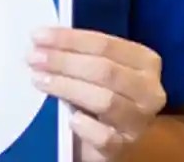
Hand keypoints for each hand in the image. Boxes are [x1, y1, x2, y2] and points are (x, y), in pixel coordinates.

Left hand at [28, 28, 166, 161]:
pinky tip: (70, 119)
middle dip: (64, 61)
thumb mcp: (97, 69)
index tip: (39, 36)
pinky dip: (86, 127)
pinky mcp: (124, 147)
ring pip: (104, 100)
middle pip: (104, 70)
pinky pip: (105, 137)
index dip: (70, 39)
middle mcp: (149, 91)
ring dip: (67, 87)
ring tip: (40, 80)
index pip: (106, 44)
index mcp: (145, 62)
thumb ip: (80, 53)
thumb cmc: (100, 94)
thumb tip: (43, 40)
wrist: (109, 138)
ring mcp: (139, 122)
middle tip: (34, 57)